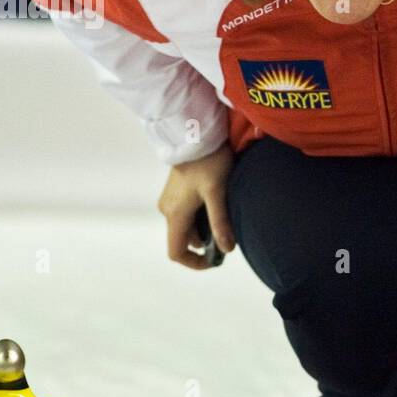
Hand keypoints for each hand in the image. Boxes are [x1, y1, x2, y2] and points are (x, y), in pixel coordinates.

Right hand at [157, 141, 236, 269]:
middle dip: (205, 243)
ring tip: (226, 214)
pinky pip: (186, 213)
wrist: (197, 134)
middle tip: (228, 234)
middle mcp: (167, 209)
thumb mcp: (218, 193)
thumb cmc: (208, 161)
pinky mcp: (175, 191)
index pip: (176, 252)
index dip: (194, 262)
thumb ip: (220, 222)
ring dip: (204, 228)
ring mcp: (170, 200)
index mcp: (175, 213)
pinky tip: (217, 203)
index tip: (214, 260)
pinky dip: (201, 216)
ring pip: (186, 226)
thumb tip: (226, 249)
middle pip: (184, 239)